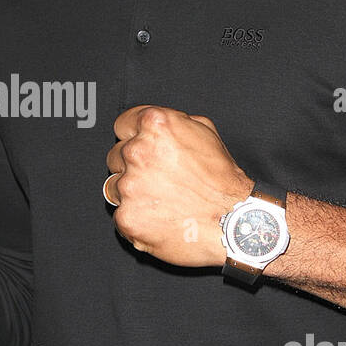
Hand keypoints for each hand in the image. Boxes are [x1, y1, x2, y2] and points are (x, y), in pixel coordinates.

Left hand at [104, 105, 251, 265]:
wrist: (232, 222)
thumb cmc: (223, 181)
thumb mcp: (205, 132)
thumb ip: (174, 123)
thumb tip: (158, 126)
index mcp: (155, 126)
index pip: (122, 124)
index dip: (133, 136)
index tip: (141, 147)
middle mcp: (137, 152)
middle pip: (116, 155)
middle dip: (132, 166)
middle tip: (158, 179)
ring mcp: (129, 186)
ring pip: (113, 185)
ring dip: (130, 192)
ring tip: (159, 200)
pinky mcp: (127, 216)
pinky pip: (120, 214)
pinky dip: (136, 217)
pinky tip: (158, 217)